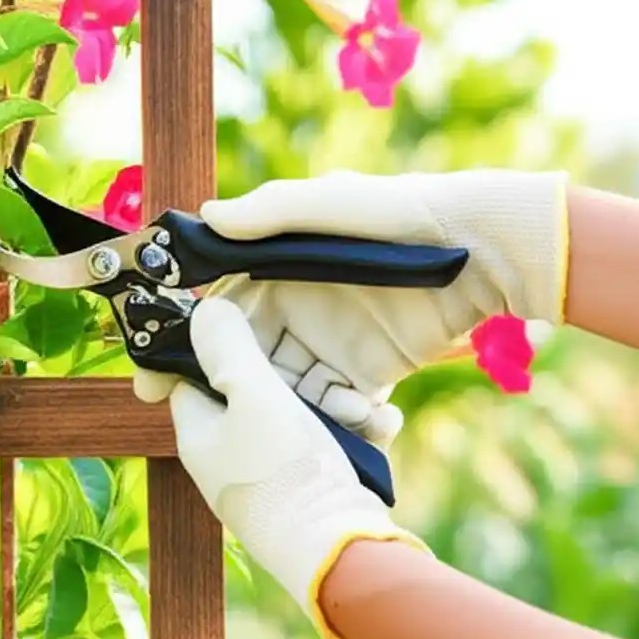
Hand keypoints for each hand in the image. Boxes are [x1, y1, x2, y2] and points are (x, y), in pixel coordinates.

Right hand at [136, 169, 570, 444]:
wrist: (485, 248)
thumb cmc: (404, 213)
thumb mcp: (333, 204)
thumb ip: (271, 213)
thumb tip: (207, 217)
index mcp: (277, 268)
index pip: (219, 312)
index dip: (185, 341)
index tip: (154, 374)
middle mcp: (296, 308)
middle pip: (243, 359)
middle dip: (220, 390)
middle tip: (199, 422)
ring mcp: (329, 343)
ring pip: (282, 390)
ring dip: (277, 413)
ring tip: (282, 434)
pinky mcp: (365, 373)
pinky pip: (331, 407)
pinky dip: (329, 423)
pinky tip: (342, 429)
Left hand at [167, 297, 425, 634]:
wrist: (339, 550)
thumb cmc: (285, 472)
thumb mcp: (252, 393)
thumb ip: (228, 347)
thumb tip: (206, 311)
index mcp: (199, 432)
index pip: (195, 371)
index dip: (223, 343)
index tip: (259, 322)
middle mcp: (228, 455)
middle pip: (255, 389)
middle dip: (298, 371)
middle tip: (328, 362)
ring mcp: (269, 474)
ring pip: (301, 414)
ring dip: (335, 400)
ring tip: (364, 400)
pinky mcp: (309, 489)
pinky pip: (328, 443)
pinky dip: (354, 430)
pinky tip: (379, 423)